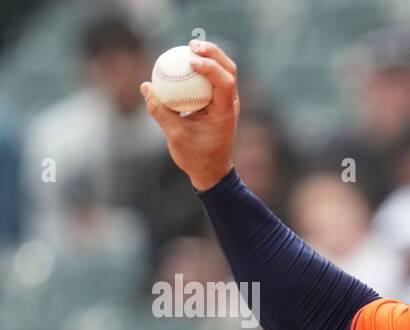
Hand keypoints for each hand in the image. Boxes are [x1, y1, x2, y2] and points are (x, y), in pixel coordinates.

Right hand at [140, 39, 239, 191]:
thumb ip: (160, 110)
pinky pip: (212, 80)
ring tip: (190, 46)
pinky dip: (202, 68)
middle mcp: (230, 104)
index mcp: (225, 113)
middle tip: (191, 45)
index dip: (210, 67)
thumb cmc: (195, 156)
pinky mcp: (218, 103)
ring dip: (210, 56)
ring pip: (224, 71)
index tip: (190, 61)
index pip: (225, 83)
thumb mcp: (174, 135)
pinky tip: (184, 61)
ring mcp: (226, 102)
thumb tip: (146, 86)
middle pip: (229, 70)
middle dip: (213, 53)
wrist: (211, 171)